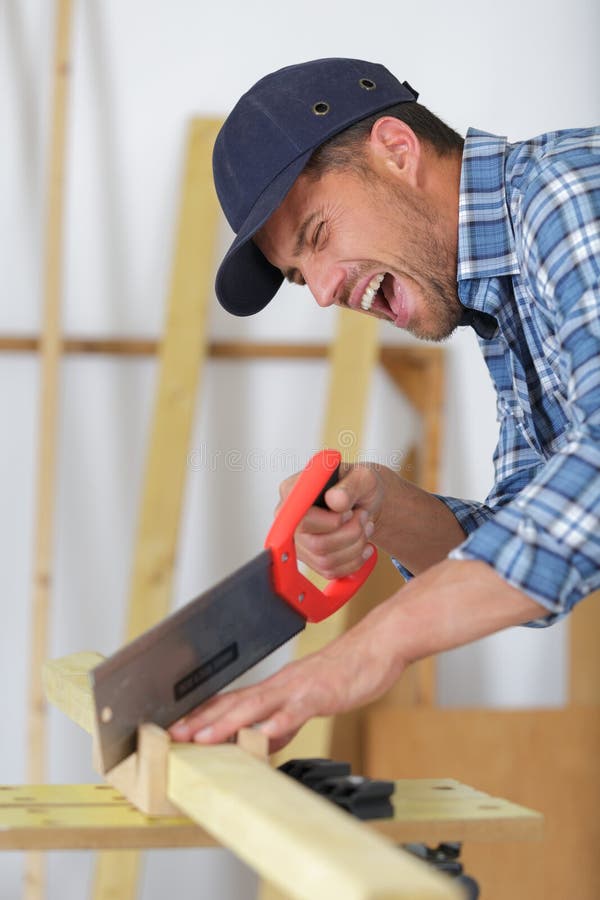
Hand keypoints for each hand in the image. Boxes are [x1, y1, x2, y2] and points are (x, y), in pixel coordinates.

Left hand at [169, 617, 403, 751]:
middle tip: (173, 735)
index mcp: (277, 687)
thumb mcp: (309, 701)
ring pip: (257, 706)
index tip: (175, 727)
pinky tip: (263, 735)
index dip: (203, 714)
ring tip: (203, 738)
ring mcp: (299, 689)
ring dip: (227, 722)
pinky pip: (296, 711)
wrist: (375, 648)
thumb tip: (264, 741)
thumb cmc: (345, 672)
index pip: (232, 701)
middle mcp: (281, 685)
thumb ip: (285, 721)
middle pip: (235, 702)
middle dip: (202, 720)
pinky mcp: (320, 694)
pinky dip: (278, 724)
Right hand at [281, 463, 386, 578]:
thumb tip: (335, 500)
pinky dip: (354, 560)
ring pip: (325, 560)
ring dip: (355, 546)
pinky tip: (363, 545)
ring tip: (365, 527)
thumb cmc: (359, 486)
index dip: (328, 521)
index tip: (348, 512)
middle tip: (363, 516)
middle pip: (315, 544)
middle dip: (349, 534)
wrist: (365, 503)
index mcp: (293, 491)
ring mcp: (298, 541)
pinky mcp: (309, 558)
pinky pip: (330, 571)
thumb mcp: (362, 477)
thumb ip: (350, 486)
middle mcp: (289, 518)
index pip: (299, 517)